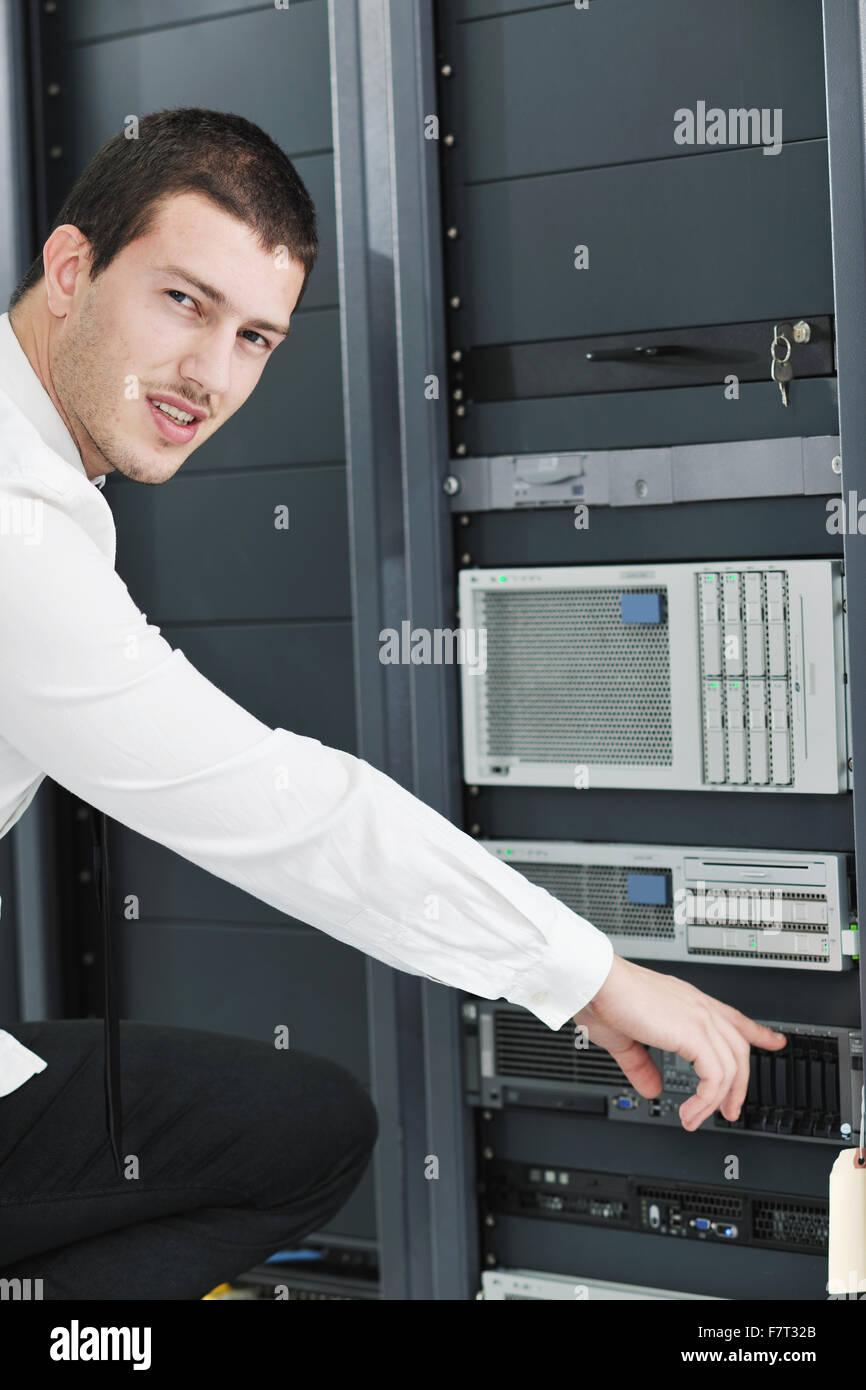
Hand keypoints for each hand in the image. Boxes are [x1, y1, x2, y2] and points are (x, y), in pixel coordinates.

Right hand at [572, 954, 786, 1131]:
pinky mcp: (694, 1033)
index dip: (757, 1033)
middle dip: (741, 1085)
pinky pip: (716, 1075)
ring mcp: (700, 1018)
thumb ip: (642, 1065)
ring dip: (718, 1100)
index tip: (775, 1042)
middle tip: (731, 1111)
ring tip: (697, 1119)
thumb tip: (652, 1088)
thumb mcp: (626, 1038)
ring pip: (731, 1066)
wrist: (595, 982)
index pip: (733, 1018)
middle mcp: (699, 1007)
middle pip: (739, 1048)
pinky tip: (690, 1111)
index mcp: (686, 1003)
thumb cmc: (602, 999)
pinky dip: (706, 1099)